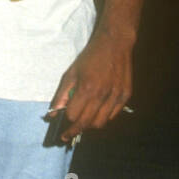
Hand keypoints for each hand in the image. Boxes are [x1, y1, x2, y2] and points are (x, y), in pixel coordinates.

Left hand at [47, 27, 133, 142]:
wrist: (115, 43)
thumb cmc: (90, 57)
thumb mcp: (71, 73)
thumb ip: (61, 95)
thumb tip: (53, 114)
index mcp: (87, 88)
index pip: (74, 116)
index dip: (67, 123)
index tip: (62, 129)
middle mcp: (103, 94)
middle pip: (87, 123)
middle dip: (75, 132)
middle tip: (68, 136)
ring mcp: (116, 96)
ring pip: (101, 123)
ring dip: (89, 126)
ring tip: (82, 123)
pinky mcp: (125, 95)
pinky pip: (113, 115)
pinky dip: (103, 118)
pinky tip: (96, 113)